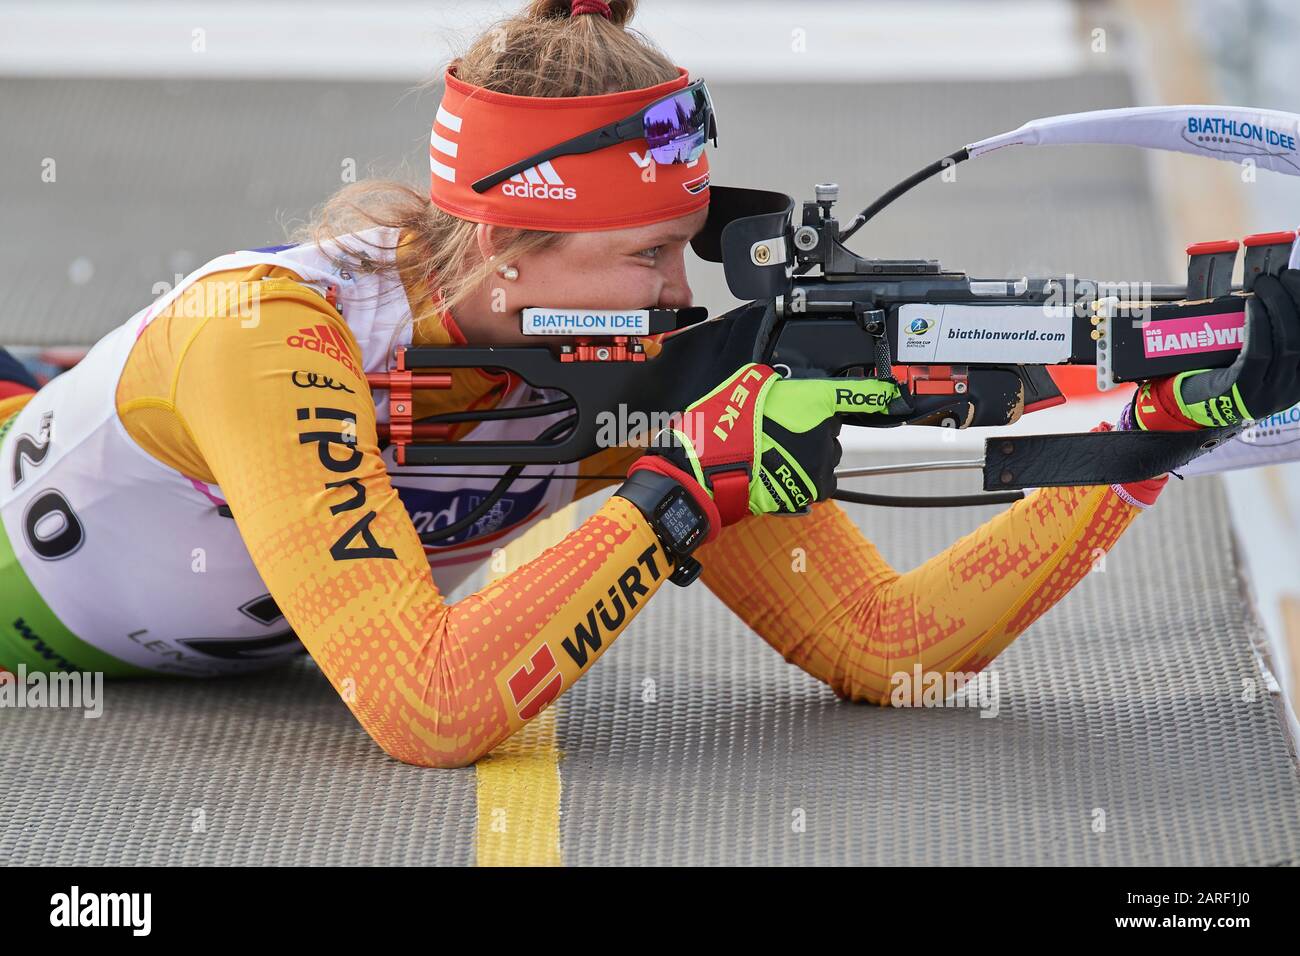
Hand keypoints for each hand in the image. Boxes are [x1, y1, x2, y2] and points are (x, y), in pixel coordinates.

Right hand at [629, 364, 903, 524]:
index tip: (891, 392)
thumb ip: (774, 383)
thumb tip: (780, 385)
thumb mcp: (745, 385)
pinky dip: (803, 478)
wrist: (712, 470)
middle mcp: (824, 430)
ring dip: (808, 455)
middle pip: (832, 429)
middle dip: (813, 430)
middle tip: (780, 431)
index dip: (878, 392)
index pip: (857, 394)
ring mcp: (820, 462)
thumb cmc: (724, 426)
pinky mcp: (811, 488)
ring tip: (775, 454)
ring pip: (825, 457)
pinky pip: (817, 481)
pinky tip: (779, 472)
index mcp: (812, 399)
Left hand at [1134, 269, 1299, 429]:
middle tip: (1280, 277)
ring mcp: (1271, 393)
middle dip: (1296, 299)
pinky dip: (1258, 325)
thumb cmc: (1228, 371)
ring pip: (1288, 344)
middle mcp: (1294, 388)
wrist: (1192, 404)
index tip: (1297, 277)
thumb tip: (1285, 288)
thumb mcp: (1262, 355)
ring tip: (1265, 285)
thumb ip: (1276, 332)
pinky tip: (1252, 305)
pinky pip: (1258, 354)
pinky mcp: (1244, 391)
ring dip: (1278, 306)